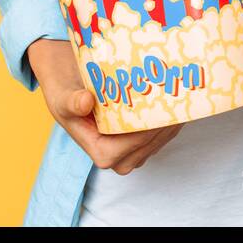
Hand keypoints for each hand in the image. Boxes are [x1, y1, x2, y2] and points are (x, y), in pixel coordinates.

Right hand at [27, 38, 181, 174]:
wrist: (70, 83)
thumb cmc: (66, 94)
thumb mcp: (63, 97)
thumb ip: (72, 103)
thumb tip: (85, 102)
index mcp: (102, 154)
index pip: (135, 142)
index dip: (151, 125)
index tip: (161, 100)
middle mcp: (119, 158)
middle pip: (152, 141)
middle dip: (166, 120)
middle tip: (175, 91)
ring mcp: (133, 151)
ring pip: (162, 138)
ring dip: (173, 116)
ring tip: (178, 90)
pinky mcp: (143, 140)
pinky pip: (165, 132)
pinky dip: (172, 115)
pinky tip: (177, 95)